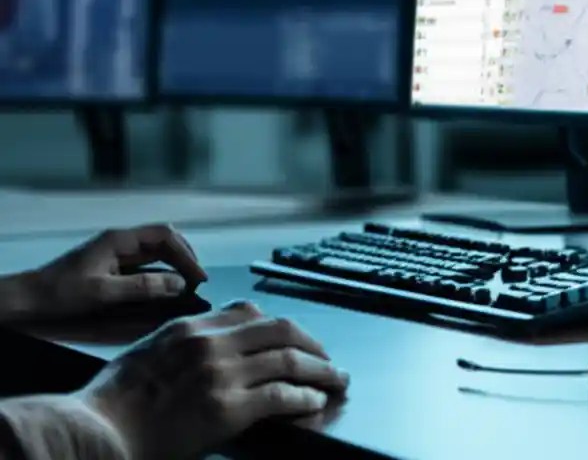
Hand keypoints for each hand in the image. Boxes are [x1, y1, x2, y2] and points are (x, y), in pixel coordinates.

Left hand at [2, 224, 207, 321]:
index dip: (186, 255)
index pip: (164, 236)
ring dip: (175, 265)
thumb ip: (142, 288)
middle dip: (185, 258)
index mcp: (119, 239)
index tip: (198, 278)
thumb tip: (178, 284)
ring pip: (157, 251)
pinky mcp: (113, 265)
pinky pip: (146, 263)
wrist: (28, 298)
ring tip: (188, 286)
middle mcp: (120, 241)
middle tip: (198, 282)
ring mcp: (116, 252)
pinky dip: (162, 273)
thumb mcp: (103, 292)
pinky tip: (167, 288)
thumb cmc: (61, 293)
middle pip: (164, 240)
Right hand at [80, 300, 348, 459]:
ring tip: (335, 381)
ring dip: (321, 371)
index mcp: (190, 327)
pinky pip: (282, 395)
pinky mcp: (227, 408)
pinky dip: (306, 397)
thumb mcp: (145, 353)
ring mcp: (221, 374)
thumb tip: (206, 344)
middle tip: (327, 358)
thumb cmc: (111, 404)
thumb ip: (181, 343)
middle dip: (313, 343)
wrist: (95, 433)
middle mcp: (210, 344)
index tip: (295, 338)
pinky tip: (315, 402)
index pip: (250, 312)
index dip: (281, 325)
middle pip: (281, 330)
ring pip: (290, 360)